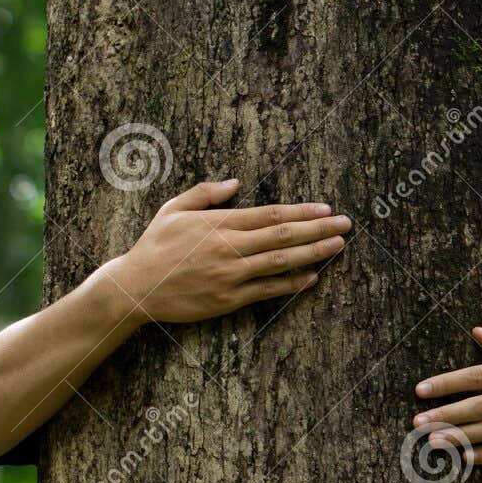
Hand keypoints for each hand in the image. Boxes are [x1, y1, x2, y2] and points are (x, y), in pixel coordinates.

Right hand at [99, 179, 350, 325]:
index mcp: (217, 223)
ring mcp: (229, 275)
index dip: (301, 211)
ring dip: (313, 253)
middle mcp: (228, 248)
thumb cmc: (153, 246)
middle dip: (318, 229)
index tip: (325, 209)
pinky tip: (312, 277)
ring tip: (338, 246)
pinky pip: (267, 291)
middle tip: (346, 224)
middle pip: (282, 235)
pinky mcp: (227, 300)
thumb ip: (205, 193)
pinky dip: (292, 284)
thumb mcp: (172, 209)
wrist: (135, 288)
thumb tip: (235, 183)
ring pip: (280, 261)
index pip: (269, 214)